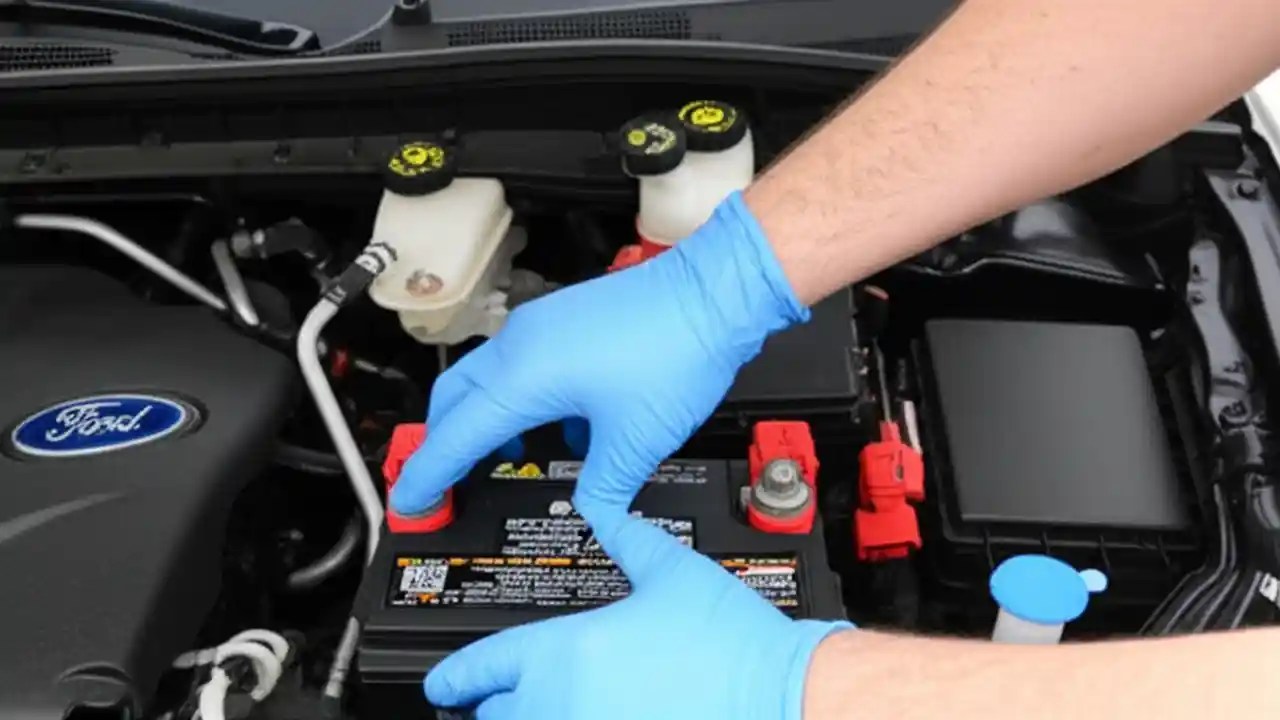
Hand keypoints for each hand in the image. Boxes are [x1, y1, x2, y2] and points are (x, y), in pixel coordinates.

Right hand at [389, 191, 808, 520]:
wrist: (714, 294)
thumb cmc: (678, 349)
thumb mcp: (636, 440)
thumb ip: (604, 487)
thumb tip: (593, 512)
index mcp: (524, 377)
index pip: (455, 437)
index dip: (428, 476)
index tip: (409, 502)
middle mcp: (521, 345)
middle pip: (454, 402)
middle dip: (444, 446)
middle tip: (444, 484)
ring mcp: (540, 327)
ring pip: (487, 380)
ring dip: (487, 422)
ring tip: (508, 459)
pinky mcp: (563, 321)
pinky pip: (521, 365)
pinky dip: (521, 400)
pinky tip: (562, 428)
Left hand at [424, 514, 850, 719]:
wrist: (783, 698)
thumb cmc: (734, 645)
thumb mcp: (674, 572)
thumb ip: (629, 538)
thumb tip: (607, 513)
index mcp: (567, 653)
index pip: (484, 668)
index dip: (455, 677)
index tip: (444, 684)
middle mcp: (563, 707)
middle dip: (492, 711)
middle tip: (493, 704)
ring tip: (538, 716)